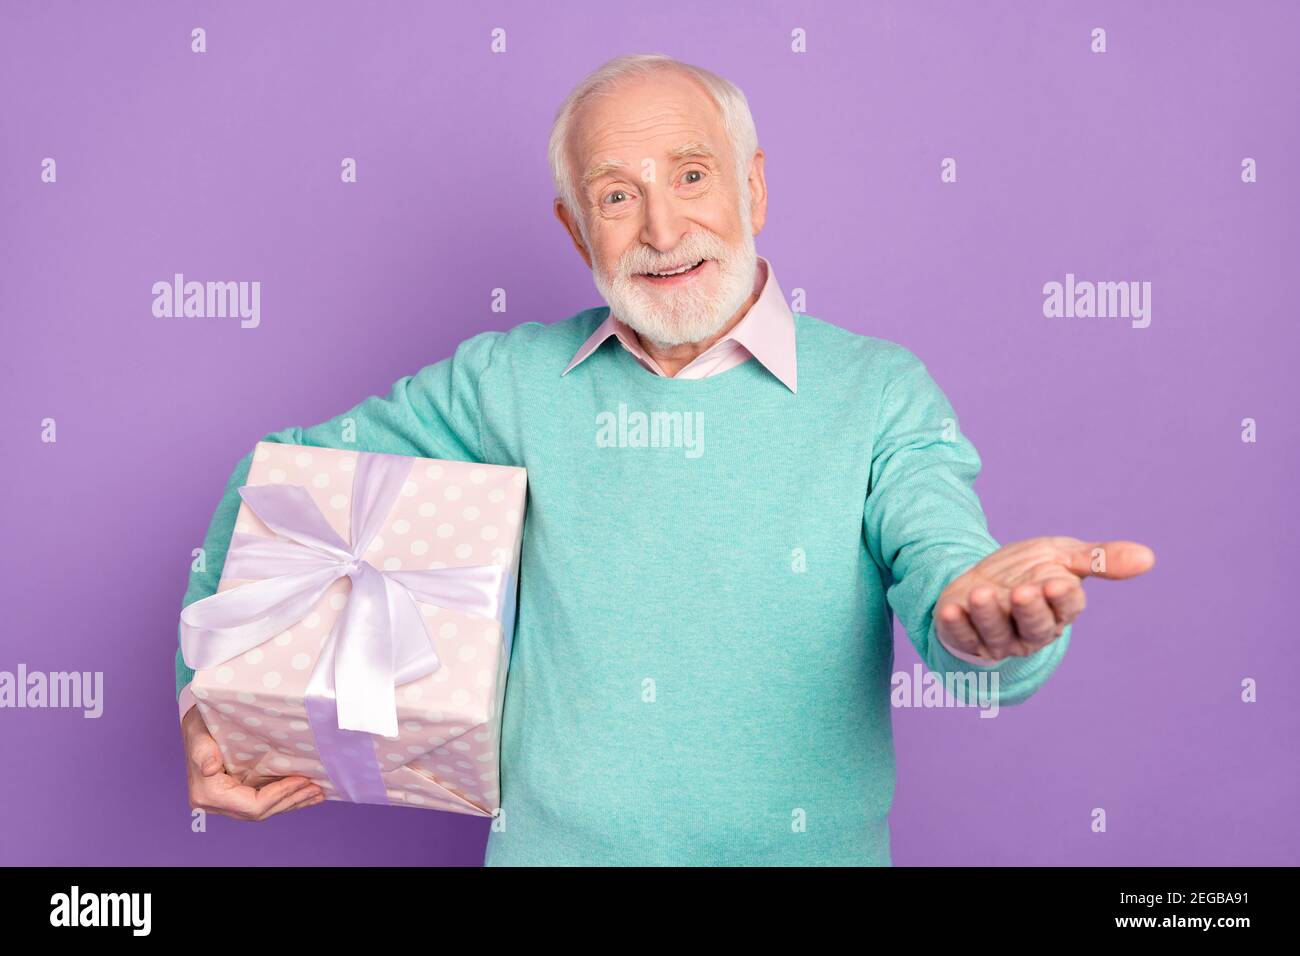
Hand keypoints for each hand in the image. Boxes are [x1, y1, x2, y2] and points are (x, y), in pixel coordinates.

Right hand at [182, 706, 325, 819]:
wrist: (195, 724)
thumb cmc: (200, 725)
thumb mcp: (199, 733)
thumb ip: (203, 752)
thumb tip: (209, 769)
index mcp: (208, 794)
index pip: (252, 806)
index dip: (279, 796)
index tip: (302, 780)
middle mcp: (215, 804)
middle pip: (260, 812)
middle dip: (290, 801)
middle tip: (317, 789)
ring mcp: (225, 802)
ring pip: (263, 810)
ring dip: (291, 802)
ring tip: (316, 794)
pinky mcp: (234, 795)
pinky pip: (262, 802)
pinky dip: (283, 798)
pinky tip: (302, 793)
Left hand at [935, 537, 1154, 661]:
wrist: (988, 577)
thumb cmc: (1032, 569)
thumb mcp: (1063, 555)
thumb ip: (1099, 559)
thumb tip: (1148, 557)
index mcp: (1060, 608)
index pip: (1067, 607)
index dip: (1062, 597)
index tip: (1059, 582)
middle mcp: (1032, 629)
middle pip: (1035, 627)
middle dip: (1029, 610)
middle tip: (1022, 591)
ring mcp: (999, 637)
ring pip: (997, 634)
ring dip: (988, 616)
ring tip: (981, 594)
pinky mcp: (967, 638)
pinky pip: (961, 638)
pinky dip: (956, 627)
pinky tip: (950, 610)